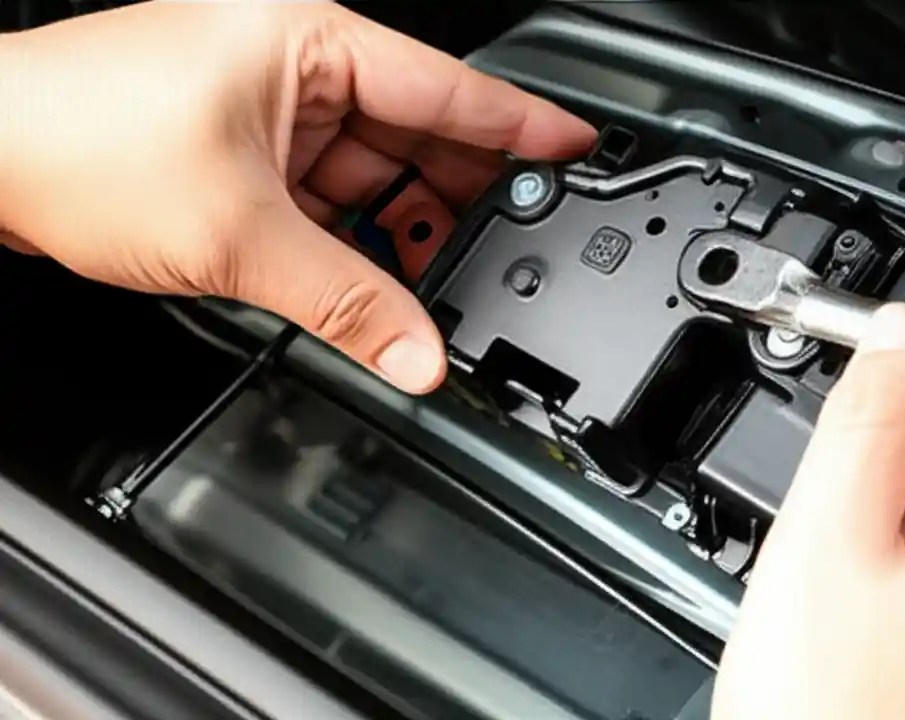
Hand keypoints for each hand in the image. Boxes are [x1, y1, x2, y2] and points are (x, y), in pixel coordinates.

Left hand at [0, 2, 595, 392]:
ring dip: (396, 235)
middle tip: (499, 262)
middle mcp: (298, 63)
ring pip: (372, 178)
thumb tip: (419, 352)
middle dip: (456, 204)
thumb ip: (347, 302)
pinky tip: (364, 282)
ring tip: (421, 290)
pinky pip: (328, 197)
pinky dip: (349, 241)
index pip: (451, 89)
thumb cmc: (73, 142)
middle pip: (418, 140)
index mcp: (312, 39)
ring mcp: (272, 108)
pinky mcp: (245, 149)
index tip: (581, 152)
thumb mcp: (239, 236)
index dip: (524, 128)